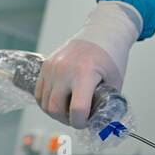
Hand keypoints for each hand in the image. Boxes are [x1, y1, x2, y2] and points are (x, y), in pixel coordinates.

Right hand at [35, 1, 140, 127]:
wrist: (103, 31)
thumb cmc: (111, 55)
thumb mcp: (115, 81)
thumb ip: (106, 103)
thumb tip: (99, 123)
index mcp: (85, 73)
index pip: (77, 109)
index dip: (81, 123)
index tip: (86, 122)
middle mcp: (65, 70)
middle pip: (54, 109)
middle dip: (65, 120)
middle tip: (77, 119)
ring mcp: (52, 66)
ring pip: (43, 102)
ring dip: (55, 112)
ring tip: (68, 110)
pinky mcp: (46, 65)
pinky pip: (39, 91)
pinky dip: (46, 101)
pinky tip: (59, 101)